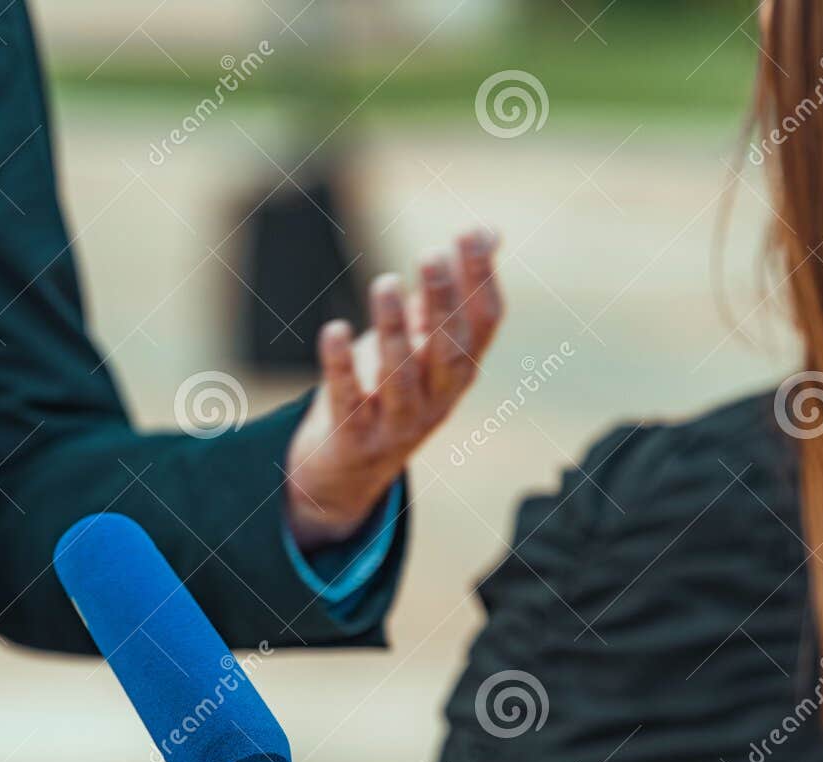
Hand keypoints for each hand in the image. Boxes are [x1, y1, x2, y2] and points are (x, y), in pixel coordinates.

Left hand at [284, 228, 502, 549]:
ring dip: (394, 329)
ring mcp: (398, 422)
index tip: (468, 232)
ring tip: (385, 283)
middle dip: (443, 303)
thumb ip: (449, 292)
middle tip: (430, 255)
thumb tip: (488, 232)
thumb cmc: (392, 389)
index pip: (484, 322)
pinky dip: (341, 366)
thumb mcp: (424, 342)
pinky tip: (334, 330)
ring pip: (402, 376)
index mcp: (460, 369)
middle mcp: (438, 398)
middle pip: (450, 350)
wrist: (349, 469)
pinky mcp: (355, 437)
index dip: (480, 279)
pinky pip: (348, 399)